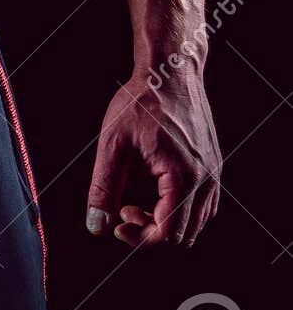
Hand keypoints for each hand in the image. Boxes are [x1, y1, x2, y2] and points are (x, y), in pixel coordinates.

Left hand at [86, 72, 220, 247]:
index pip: (168, 234)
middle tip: (124, 210)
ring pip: (196, 222)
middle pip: (184, 234)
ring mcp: (214, 173)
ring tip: (138, 201)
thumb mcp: (113, 145)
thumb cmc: (141, 102)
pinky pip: (203, 204)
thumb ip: (103, 188)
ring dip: (166, 222)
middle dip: (151, 232)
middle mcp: (206, 180)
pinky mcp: (213, 165)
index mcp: (184, 178)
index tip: (117, 225)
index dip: (139, 239)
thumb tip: (96, 226)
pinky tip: (157, 192)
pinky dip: (180, 209)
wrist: (168, 70)